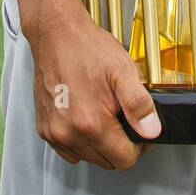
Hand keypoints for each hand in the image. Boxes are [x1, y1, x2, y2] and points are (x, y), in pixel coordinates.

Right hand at [27, 9, 159, 168]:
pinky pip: (68, 150)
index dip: (139, 146)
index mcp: (90, 123)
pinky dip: (79, 140)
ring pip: (87, 157)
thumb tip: (151, 131)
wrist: (56, 33)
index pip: (124, 160)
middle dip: (119, 144)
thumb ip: (139, 104)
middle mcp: (68, 132)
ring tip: (102, 113)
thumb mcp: (122, 71)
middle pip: (107, 162)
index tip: (138, 129)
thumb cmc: (86, 48)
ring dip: (99, 144)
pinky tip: (84, 117)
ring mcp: (54, 132)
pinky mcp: (44, 127)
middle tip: (120, 116)